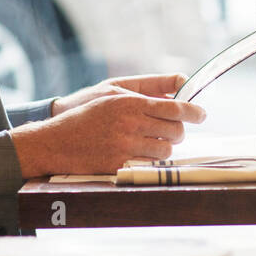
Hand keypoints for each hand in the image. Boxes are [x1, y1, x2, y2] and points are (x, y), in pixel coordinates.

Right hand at [12, 80, 205, 176]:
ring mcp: (124, 146)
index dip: (193, 112)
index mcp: (129, 103)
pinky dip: (150, 160)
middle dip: (179, 131)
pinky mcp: (118, 165)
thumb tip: (177, 90)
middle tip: (173, 131)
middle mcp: (129, 123)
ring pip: (165, 149)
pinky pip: (148, 164)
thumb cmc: (85, 114)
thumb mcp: (112, 94)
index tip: (202, 114)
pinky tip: (141, 154)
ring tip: (155, 142)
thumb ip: (145, 93)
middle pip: (174, 130)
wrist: (54, 141)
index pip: (173, 107)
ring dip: (165, 147)